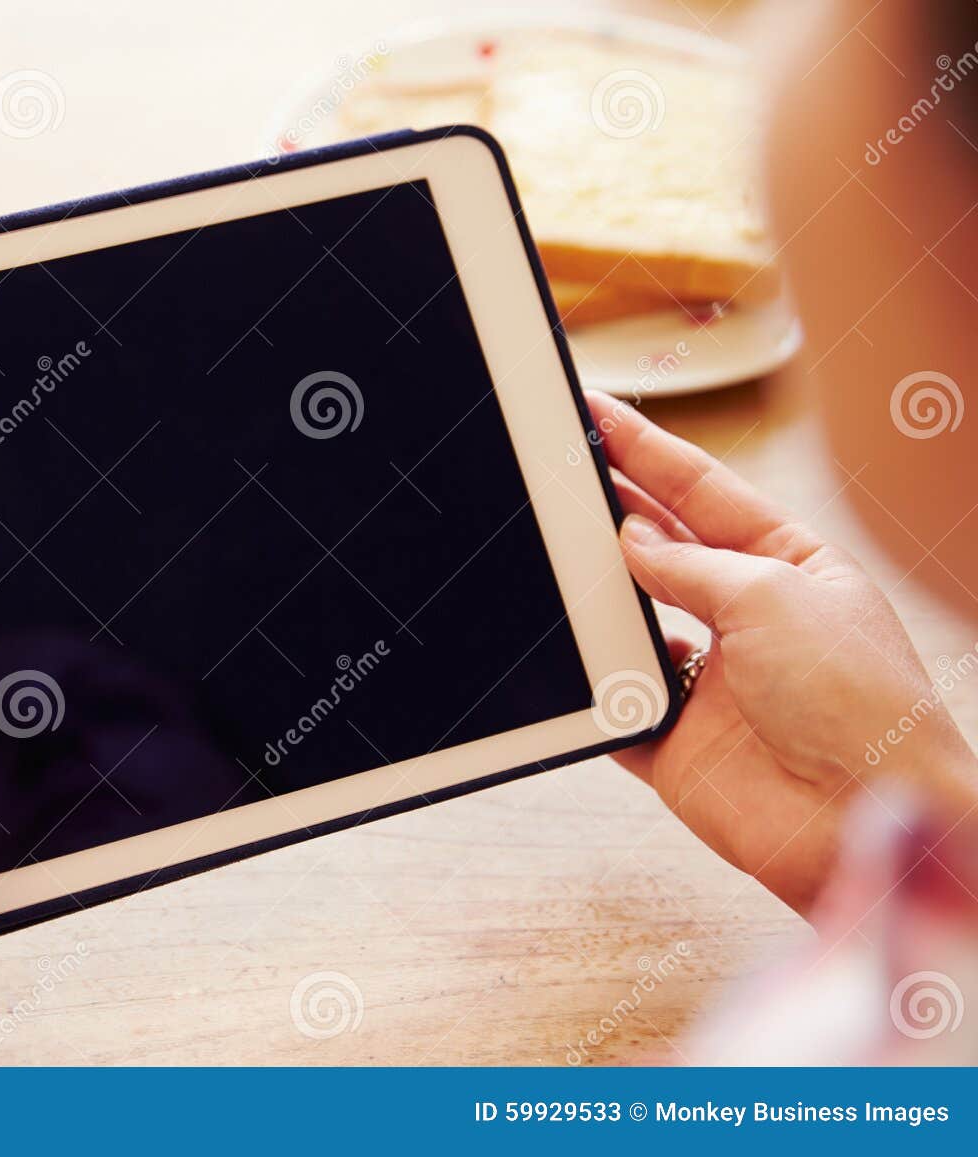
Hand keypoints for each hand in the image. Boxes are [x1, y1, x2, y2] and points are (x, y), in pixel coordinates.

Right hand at [587, 392, 977, 913]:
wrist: (865, 823)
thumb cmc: (860, 705)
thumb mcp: (772, 596)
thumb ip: (688, 564)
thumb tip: (628, 539)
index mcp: (792, 567)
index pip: (703, 492)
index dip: (646, 449)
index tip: (594, 414)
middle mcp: (748, 620)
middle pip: (660, 550)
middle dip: (609, 513)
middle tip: (556, 473)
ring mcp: (709, 682)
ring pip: (627, 623)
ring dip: (595, 598)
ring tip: (555, 559)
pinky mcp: (674, 743)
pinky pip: (612, 705)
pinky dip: (590, 688)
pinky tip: (570, 660)